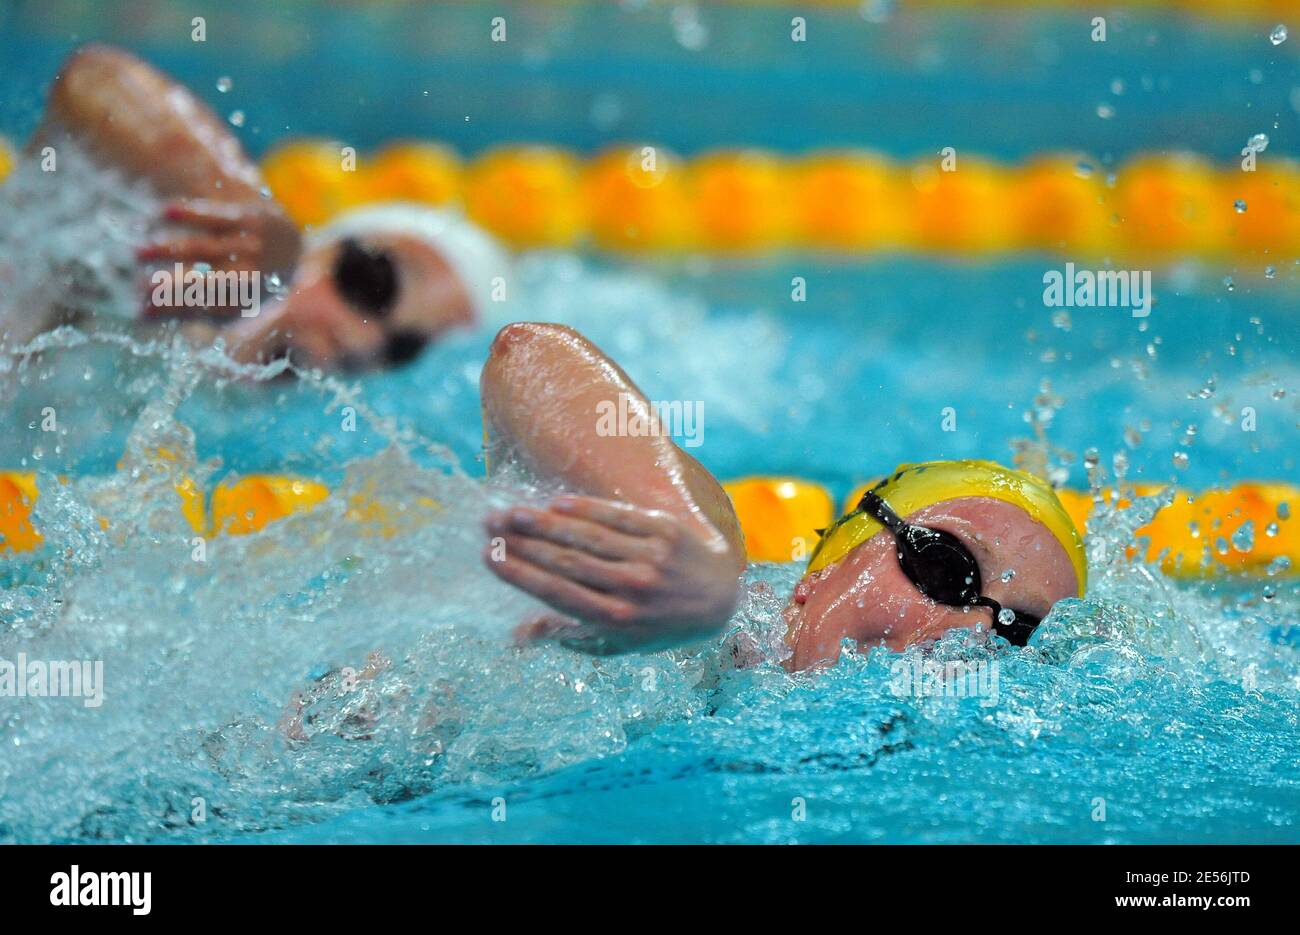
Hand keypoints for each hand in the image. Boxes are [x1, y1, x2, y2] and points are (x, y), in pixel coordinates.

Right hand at [138, 198, 300, 319]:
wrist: (292, 249)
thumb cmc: (246, 283)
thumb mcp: (226, 301)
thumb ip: (186, 308)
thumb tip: (139, 315)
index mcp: (242, 302)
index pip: (201, 307)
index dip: (172, 308)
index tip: (140, 308)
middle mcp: (249, 277)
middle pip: (204, 283)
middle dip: (172, 287)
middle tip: (139, 286)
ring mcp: (250, 246)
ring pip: (204, 248)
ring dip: (170, 250)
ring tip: (137, 253)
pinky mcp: (249, 219)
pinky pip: (217, 216)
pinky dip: (192, 214)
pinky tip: (165, 212)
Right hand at [483, 495, 742, 654]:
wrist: (717, 597)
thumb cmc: (655, 624)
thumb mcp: (616, 643)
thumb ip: (568, 636)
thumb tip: (517, 635)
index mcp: (617, 620)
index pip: (557, 592)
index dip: (520, 573)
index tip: (489, 556)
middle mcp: (634, 588)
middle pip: (566, 561)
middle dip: (523, 543)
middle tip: (489, 527)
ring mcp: (650, 557)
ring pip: (588, 536)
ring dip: (544, 522)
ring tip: (511, 511)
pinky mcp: (665, 529)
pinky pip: (618, 516)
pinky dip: (586, 509)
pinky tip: (556, 503)